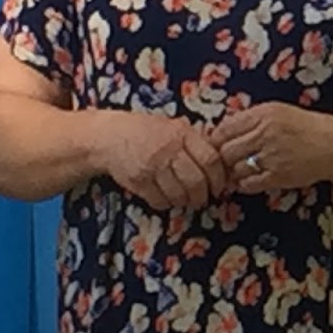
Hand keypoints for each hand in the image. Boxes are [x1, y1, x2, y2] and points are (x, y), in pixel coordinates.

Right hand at [98, 112, 226, 209]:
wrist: (111, 136)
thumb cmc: (148, 131)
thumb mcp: (175, 128)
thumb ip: (196, 143)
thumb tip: (222, 165)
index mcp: (183, 134)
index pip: (211, 159)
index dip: (220, 177)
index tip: (220, 185)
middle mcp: (168, 150)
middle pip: (197, 180)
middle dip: (204, 195)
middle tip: (204, 198)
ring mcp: (152, 167)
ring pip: (179, 194)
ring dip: (187, 201)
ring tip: (187, 200)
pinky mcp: (138, 181)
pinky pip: (159, 200)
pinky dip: (167, 204)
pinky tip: (168, 198)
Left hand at [209, 103, 332, 193]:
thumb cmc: (307, 127)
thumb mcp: (278, 111)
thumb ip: (251, 119)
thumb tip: (222, 133)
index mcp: (263, 114)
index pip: (224, 129)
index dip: (217, 139)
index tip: (219, 145)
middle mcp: (265, 134)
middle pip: (224, 151)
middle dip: (223, 158)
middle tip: (227, 161)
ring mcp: (271, 157)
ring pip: (234, 169)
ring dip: (234, 172)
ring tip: (242, 169)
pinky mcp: (277, 177)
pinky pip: (247, 184)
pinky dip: (244, 184)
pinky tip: (252, 179)